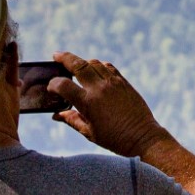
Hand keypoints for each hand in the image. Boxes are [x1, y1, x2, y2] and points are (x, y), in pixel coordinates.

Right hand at [48, 51, 172, 158]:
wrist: (142, 137)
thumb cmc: (114, 139)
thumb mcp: (89, 132)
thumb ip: (71, 120)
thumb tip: (56, 114)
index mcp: (88, 103)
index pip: (63, 85)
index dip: (53, 84)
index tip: (51, 88)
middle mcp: (99, 89)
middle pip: (78, 64)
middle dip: (64, 58)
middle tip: (55, 56)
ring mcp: (113, 83)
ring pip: (94, 62)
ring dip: (82, 62)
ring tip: (75, 65)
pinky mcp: (124, 82)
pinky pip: (108, 66)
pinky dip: (98, 65)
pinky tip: (94, 69)